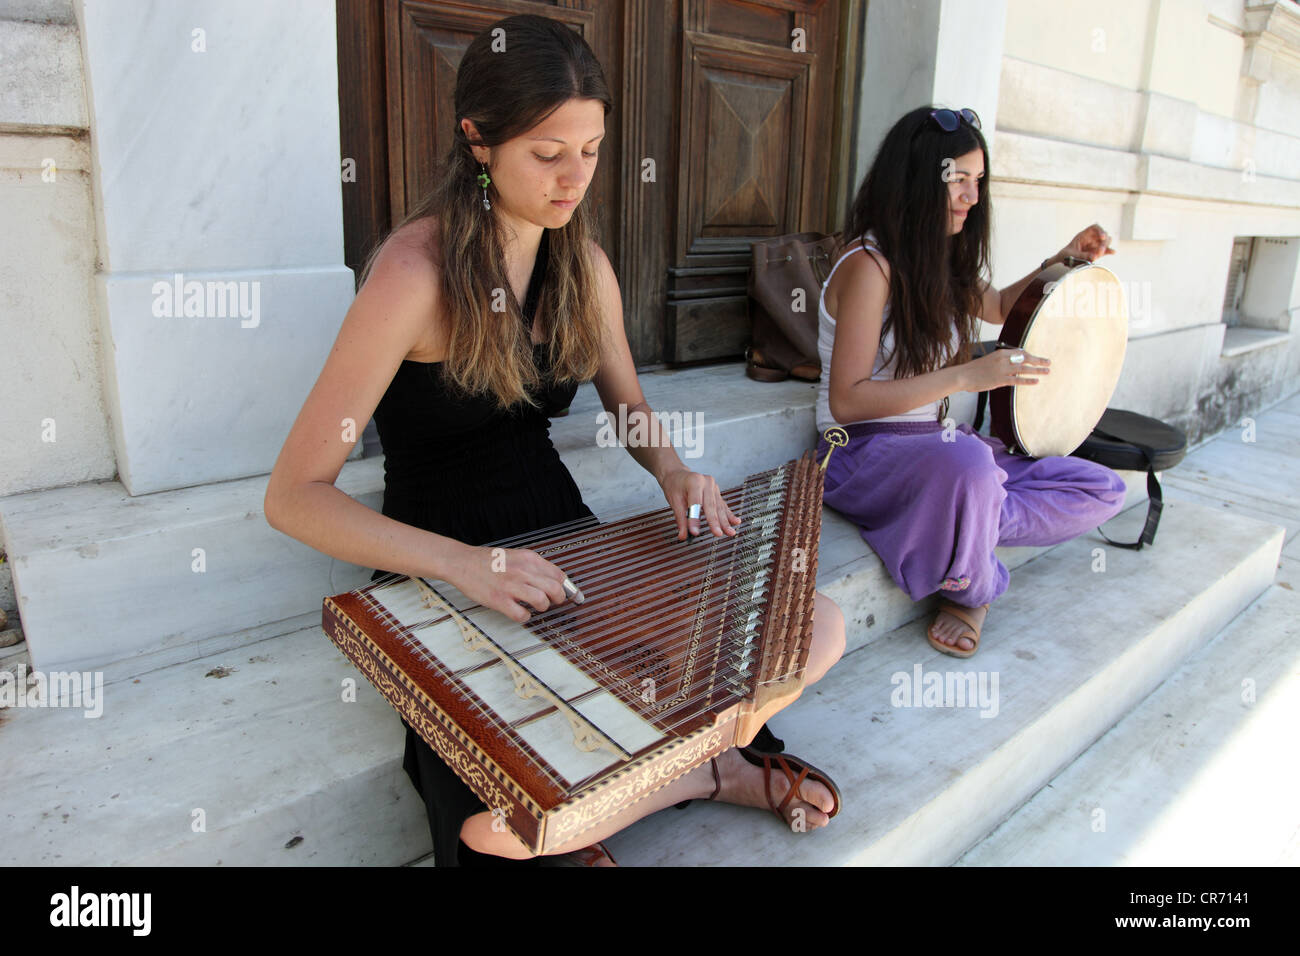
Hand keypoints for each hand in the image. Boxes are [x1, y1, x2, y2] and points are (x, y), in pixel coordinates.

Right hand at [450, 544, 581, 623]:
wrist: (462, 562)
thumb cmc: (488, 561)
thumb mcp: (516, 556)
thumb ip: (534, 567)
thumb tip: (555, 580)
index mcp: (529, 558)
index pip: (559, 574)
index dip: (567, 587)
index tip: (571, 595)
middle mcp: (523, 571)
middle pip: (556, 589)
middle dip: (558, 599)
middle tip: (552, 602)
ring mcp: (511, 586)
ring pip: (542, 601)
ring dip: (542, 607)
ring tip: (534, 606)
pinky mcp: (499, 600)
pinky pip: (522, 615)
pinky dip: (524, 617)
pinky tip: (519, 612)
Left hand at [659, 467, 741, 539]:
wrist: (678, 475)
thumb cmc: (675, 486)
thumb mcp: (674, 501)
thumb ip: (680, 520)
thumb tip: (683, 536)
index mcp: (694, 481)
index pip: (696, 503)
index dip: (695, 519)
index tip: (695, 532)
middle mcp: (706, 482)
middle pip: (711, 505)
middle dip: (715, 521)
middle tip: (718, 534)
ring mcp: (713, 486)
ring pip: (719, 506)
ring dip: (724, 521)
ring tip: (730, 532)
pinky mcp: (716, 492)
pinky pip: (722, 505)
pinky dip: (728, 515)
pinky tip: (735, 522)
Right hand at [962, 347, 1049, 391]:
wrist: (963, 376)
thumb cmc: (974, 369)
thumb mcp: (989, 360)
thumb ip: (1001, 361)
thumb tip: (1012, 363)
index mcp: (1001, 353)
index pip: (1020, 352)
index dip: (1030, 356)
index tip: (1036, 359)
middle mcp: (1004, 360)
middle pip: (1025, 358)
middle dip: (1038, 360)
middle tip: (1048, 362)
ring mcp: (1002, 370)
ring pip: (1024, 369)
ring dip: (1038, 370)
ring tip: (1047, 371)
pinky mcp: (1000, 380)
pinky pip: (1018, 380)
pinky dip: (1028, 380)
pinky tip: (1036, 381)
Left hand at [1058, 223, 1114, 263]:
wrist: (1063, 262)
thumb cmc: (1066, 255)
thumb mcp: (1072, 255)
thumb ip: (1083, 256)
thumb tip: (1094, 257)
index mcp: (1084, 235)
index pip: (1095, 227)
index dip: (1101, 230)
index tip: (1102, 237)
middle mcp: (1091, 238)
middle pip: (1104, 235)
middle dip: (1103, 243)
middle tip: (1100, 251)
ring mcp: (1095, 245)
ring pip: (1106, 242)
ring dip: (1105, 247)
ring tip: (1099, 254)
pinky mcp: (1097, 252)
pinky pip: (1106, 251)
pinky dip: (1109, 251)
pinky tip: (1113, 252)